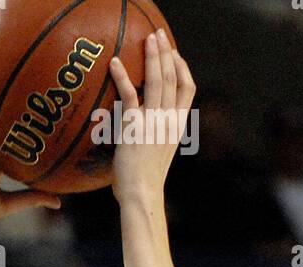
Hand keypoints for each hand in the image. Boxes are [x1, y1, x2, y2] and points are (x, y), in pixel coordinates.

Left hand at [110, 31, 195, 205]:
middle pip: (174, 77)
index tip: (175, 54)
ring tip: (147, 38)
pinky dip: (122, 76)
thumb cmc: (144, 182)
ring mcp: (154, 121)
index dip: (183, 68)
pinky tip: (113, 63)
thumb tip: (141, 130)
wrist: (141, 194)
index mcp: (177, 125)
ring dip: (153, 56)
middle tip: (159, 35)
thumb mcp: (156, 154)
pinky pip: (130, 94)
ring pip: (158, 80)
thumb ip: (155, 136)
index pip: (189, 89)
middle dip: (167, 52)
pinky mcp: (135, 125)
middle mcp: (169, 119)